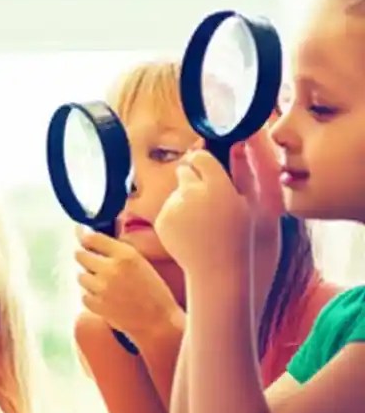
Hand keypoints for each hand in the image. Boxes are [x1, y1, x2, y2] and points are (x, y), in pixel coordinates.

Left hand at [74, 227, 179, 337]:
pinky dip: (91, 294)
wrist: (158, 322)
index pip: (92, 238)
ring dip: (88, 277)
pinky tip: (106, 297)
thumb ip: (118, 251)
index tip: (81, 234)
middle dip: (85, 257)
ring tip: (105, 284)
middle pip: (80, 255)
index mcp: (126, 255)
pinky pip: (83, 294)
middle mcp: (111, 269)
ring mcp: (101, 288)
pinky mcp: (95, 304)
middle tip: (94, 262)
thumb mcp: (141, 263)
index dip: (84, 236)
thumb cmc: (154, 292)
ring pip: (80, 275)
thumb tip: (92, 238)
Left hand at [155, 141, 273, 278]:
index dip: (203, 163)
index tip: (207, 171)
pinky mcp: (162, 220)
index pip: (200, 157)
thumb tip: (240, 142)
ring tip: (201, 224)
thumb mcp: (251, 203)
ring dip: (185, 201)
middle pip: (184, 171)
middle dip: (192, 180)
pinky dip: (175, 217)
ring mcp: (174, 207)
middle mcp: (192, 193)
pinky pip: (167, 210)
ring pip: (176, 192)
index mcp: (218, 187)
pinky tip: (190, 233)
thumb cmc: (240, 238)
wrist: (218, 270)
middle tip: (206, 201)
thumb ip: (246, 170)